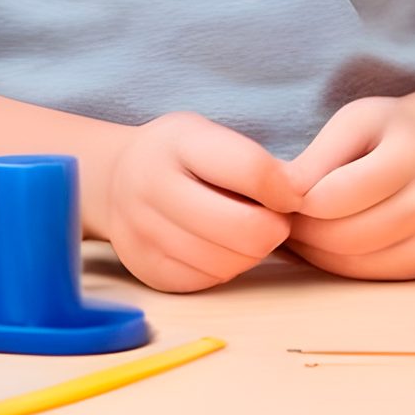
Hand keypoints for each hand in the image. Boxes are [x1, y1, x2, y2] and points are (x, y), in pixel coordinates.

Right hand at [102, 112, 303, 292]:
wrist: (113, 181)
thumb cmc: (177, 155)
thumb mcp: (207, 134)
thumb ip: (251, 160)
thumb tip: (301, 195)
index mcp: (177, 142)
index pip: (251, 170)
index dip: (287, 188)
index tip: (295, 192)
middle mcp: (152, 187)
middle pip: (245, 228)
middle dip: (275, 228)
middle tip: (278, 219)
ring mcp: (145, 234)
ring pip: (229, 261)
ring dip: (253, 252)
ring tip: (250, 230)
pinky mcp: (148, 270)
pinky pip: (208, 280)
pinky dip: (226, 267)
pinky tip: (222, 247)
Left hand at [280, 98, 414, 280]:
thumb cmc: (389, 133)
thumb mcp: (352, 123)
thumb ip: (315, 160)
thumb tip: (278, 200)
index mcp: (409, 153)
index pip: (335, 196)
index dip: (297, 203)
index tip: (278, 196)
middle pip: (346, 236)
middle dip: (303, 233)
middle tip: (282, 221)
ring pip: (357, 264)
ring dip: (316, 254)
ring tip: (299, 233)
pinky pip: (374, 276)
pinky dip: (342, 267)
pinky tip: (327, 246)